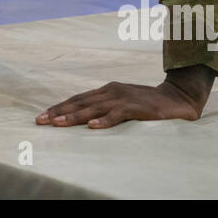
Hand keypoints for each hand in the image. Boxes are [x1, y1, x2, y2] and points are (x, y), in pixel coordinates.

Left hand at [36, 65, 214, 128]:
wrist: (176, 98)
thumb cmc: (145, 103)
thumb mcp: (121, 102)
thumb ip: (104, 107)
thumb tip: (83, 118)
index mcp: (106, 90)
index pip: (77, 99)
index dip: (59, 107)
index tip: (42, 117)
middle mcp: (111, 91)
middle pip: (80, 102)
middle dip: (59, 112)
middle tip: (41, 121)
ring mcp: (123, 99)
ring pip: (94, 108)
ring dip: (75, 117)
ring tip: (58, 124)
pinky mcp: (136, 108)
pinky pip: (117, 115)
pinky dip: (104, 121)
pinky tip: (92, 128)